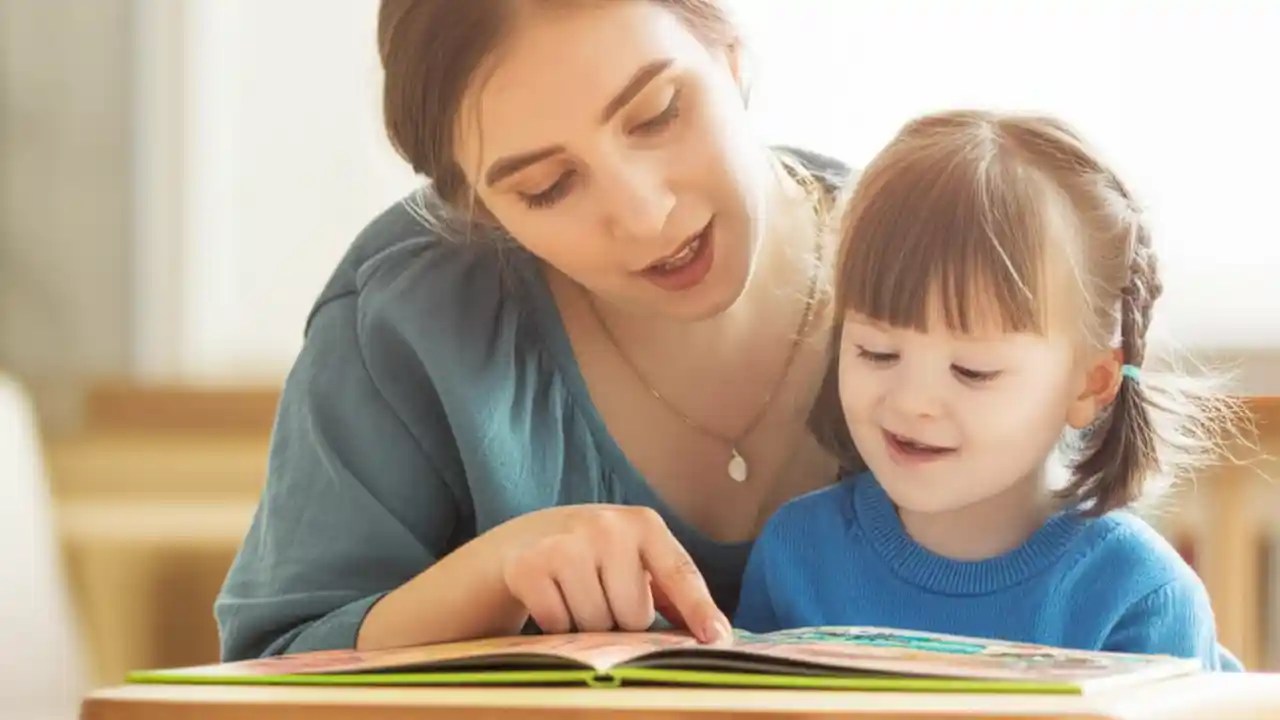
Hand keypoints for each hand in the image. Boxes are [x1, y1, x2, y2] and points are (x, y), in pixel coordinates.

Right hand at [500, 505, 732, 643]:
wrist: (519, 540)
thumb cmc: (590, 554)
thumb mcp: (631, 555)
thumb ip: (670, 589)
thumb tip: (712, 633)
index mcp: (643, 523)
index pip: (680, 573)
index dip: (699, 609)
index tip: (716, 638)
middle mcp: (607, 526)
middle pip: (635, 616)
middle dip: (621, 620)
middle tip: (601, 593)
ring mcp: (566, 544)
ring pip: (597, 624)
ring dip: (588, 624)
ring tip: (575, 595)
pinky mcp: (530, 567)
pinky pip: (559, 626)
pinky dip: (556, 625)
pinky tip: (551, 598)